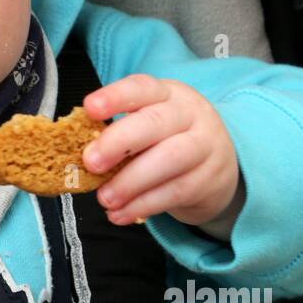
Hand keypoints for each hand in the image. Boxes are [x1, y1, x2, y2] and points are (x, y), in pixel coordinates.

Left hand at [81, 74, 242, 229]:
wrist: (223, 167)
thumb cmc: (169, 140)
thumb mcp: (149, 125)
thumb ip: (119, 133)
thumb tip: (79, 154)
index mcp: (167, 94)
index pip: (142, 88)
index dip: (115, 97)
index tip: (89, 109)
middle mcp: (189, 114)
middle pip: (155, 122)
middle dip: (119, 142)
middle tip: (91, 163)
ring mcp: (205, 145)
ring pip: (168, 160)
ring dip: (130, 182)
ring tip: (104, 199)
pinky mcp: (209, 179)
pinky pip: (175, 192)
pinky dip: (143, 206)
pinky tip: (120, 215)